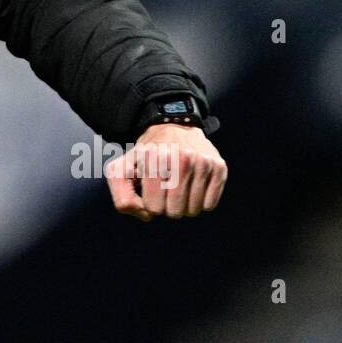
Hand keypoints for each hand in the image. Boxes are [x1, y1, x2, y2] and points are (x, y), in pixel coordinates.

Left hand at [104, 125, 226, 221]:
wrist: (174, 127)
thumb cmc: (147, 154)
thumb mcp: (123, 169)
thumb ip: (122, 197)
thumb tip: (147, 215)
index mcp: (154, 158)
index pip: (153, 208)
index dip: (150, 203)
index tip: (151, 189)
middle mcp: (181, 157)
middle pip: (175, 212)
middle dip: (167, 206)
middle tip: (166, 188)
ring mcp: (202, 161)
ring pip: (193, 210)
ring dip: (184, 205)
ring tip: (179, 185)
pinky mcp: (218, 166)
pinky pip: (210, 205)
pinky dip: (201, 202)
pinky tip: (193, 185)